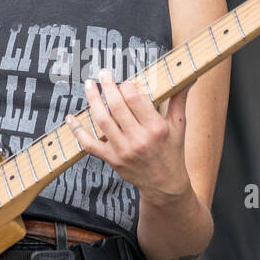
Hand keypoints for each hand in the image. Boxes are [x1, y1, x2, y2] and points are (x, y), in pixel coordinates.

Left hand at [65, 68, 193, 200]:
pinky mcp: (112, 160)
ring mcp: (123, 150)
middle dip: (107, 86)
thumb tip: (188, 78)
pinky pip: (90, 144)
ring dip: (92, 100)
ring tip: (89, 85)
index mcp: (156, 128)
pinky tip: (70, 118)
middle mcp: (139, 139)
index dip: (126, 86)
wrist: (165, 185)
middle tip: (102, 73)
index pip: (136, 99)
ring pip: (102, 121)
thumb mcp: (179, 126)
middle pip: (116, 106)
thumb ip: (179, 100)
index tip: (124, 81)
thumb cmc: (172, 152)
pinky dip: (78, 131)